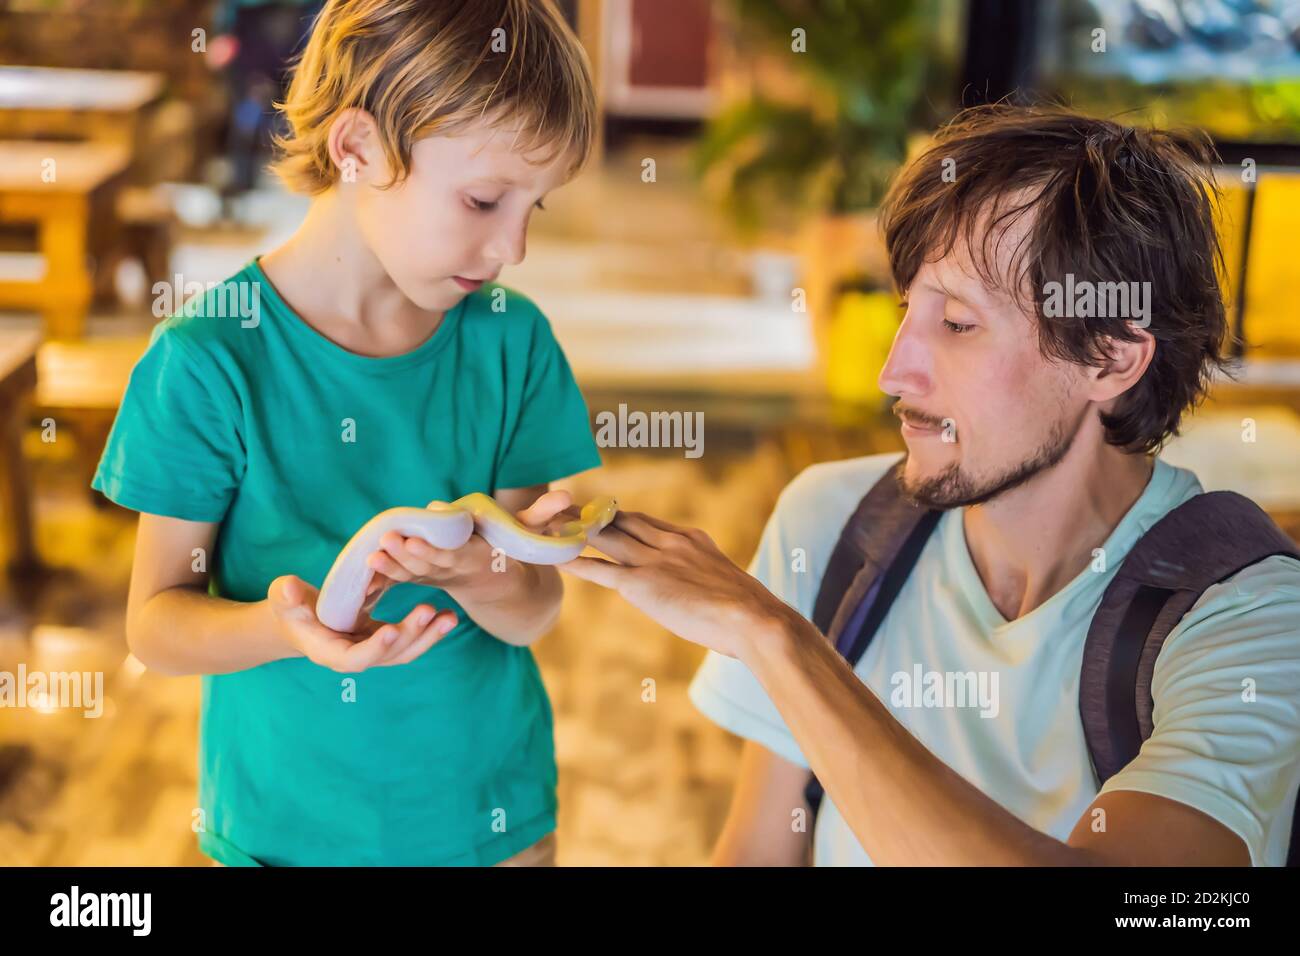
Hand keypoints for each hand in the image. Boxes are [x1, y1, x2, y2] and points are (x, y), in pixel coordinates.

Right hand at [265, 573, 456, 672]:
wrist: (303, 619)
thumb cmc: (290, 608)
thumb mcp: (284, 599)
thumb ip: (286, 595)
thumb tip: (288, 587)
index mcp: (329, 652)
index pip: (355, 658)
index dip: (374, 648)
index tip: (391, 631)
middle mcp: (355, 657)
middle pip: (388, 655)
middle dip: (410, 634)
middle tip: (428, 610)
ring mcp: (373, 652)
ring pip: (405, 651)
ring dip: (429, 636)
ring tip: (450, 617)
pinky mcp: (386, 642)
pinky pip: (411, 640)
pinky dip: (430, 631)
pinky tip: (448, 617)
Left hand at [363, 489, 574, 604]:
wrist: (502, 587)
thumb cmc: (514, 552)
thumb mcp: (528, 534)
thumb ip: (542, 515)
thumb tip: (565, 496)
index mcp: (479, 560)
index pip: (455, 556)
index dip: (434, 551)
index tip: (414, 540)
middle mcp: (457, 572)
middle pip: (430, 566)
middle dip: (407, 557)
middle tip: (385, 544)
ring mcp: (440, 579)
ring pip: (414, 575)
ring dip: (392, 566)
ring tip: (371, 557)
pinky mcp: (426, 578)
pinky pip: (404, 578)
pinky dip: (387, 574)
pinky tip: (367, 564)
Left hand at [558, 510, 803, 659]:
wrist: (754, 618)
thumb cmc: (751, 613)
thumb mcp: (728, 586)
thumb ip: (709, 584)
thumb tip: (714, 601)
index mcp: (691, 539)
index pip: (647, 523)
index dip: (621, 517)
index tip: (603, 512)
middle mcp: (669, 542)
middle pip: (620, 522)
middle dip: (591, 514)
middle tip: (565, 506)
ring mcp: (654, 561)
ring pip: (606, 538)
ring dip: (575, 528)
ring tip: (550, 521)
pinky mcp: (642, 584)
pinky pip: (601, 569)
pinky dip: (575, 561)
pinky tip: (556, 556)